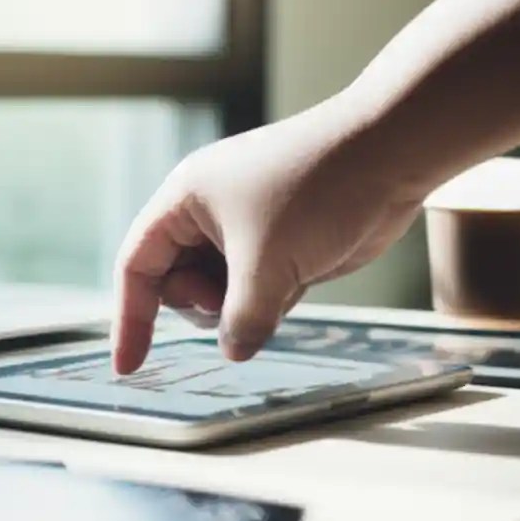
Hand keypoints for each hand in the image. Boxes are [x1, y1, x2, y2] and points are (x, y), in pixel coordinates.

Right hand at [111, 103, 424, 372]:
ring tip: (278, 286)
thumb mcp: (266, 266)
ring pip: (221, 291)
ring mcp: (247, 227)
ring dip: (242, 305)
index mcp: (185, 199)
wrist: (390, 153)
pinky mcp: (282, 242)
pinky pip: (259, 289)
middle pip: (177, 282)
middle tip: (239, 300)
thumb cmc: (317, 191)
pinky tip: (299, 281)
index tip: (128, 367)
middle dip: (204, 305)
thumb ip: (241, 319)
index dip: (130, 317)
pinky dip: (272, 299)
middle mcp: (208, 212)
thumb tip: (232, 351)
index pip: (137, 265)